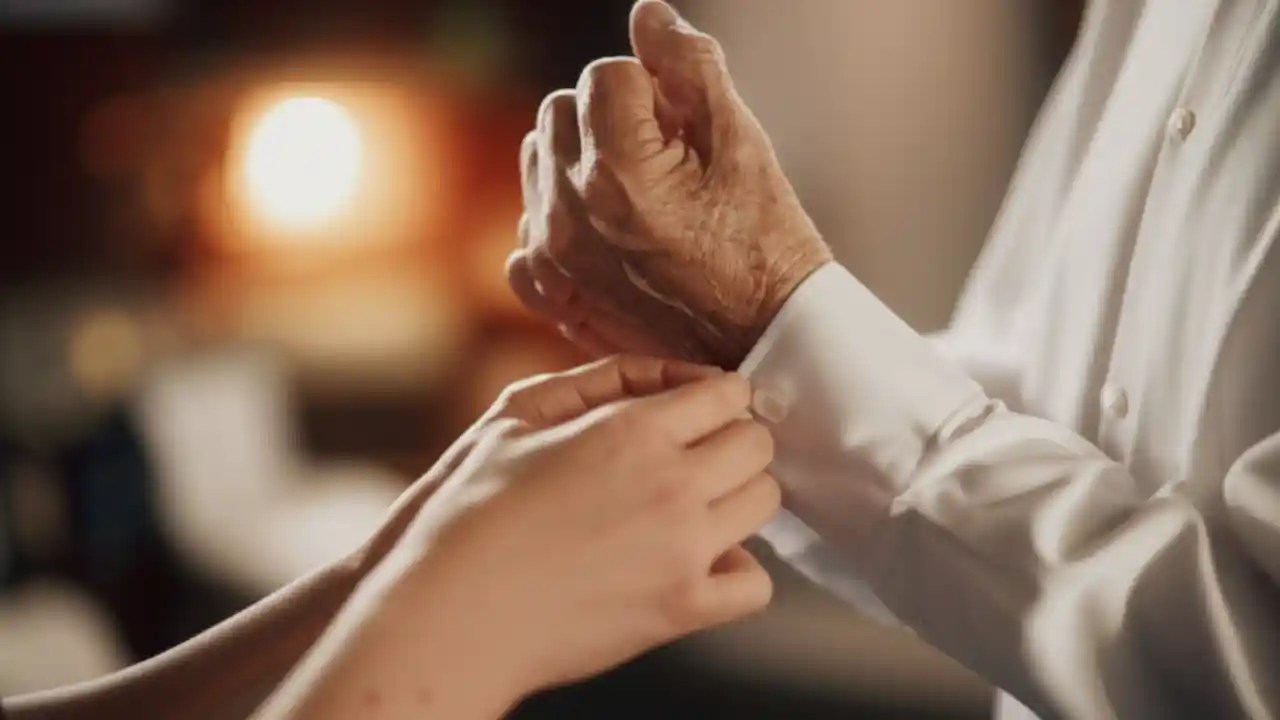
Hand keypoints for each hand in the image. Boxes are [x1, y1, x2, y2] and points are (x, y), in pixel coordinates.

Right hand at [268, 356, 779, 719]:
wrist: (445, 611)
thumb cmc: (466, 508)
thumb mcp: (518, 414)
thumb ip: (598, 382)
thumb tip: (664, 378)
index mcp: (633, 430)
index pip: (729, 392)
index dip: (715, 396)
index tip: (697, 411)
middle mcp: (672, 484)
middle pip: (758, 443)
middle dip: (732, 440)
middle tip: (697, 455)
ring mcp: (684, 550)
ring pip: (765, 502)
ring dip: (736, 496)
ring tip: (693, 505)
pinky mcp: (681, 609)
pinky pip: (755, 584)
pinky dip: (736, 570)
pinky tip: (698, 561)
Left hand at [507, 0, 830, 366]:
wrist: (760, 337)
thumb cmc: (762, 238)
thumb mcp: (741, 141)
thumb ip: (689, 66)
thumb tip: (646, 14)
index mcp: (618, 172)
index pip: (605, 74)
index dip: (653, 90)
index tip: (684, 132)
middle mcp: (571, 214)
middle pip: (562, 108)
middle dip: (610, 119)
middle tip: (665, 162)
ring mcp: (553, 255)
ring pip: (541, 157)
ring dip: (580, 161)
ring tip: (639, 197)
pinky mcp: (549, 288)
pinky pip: (526, 223)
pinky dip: (558, 217)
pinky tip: (604, 233)